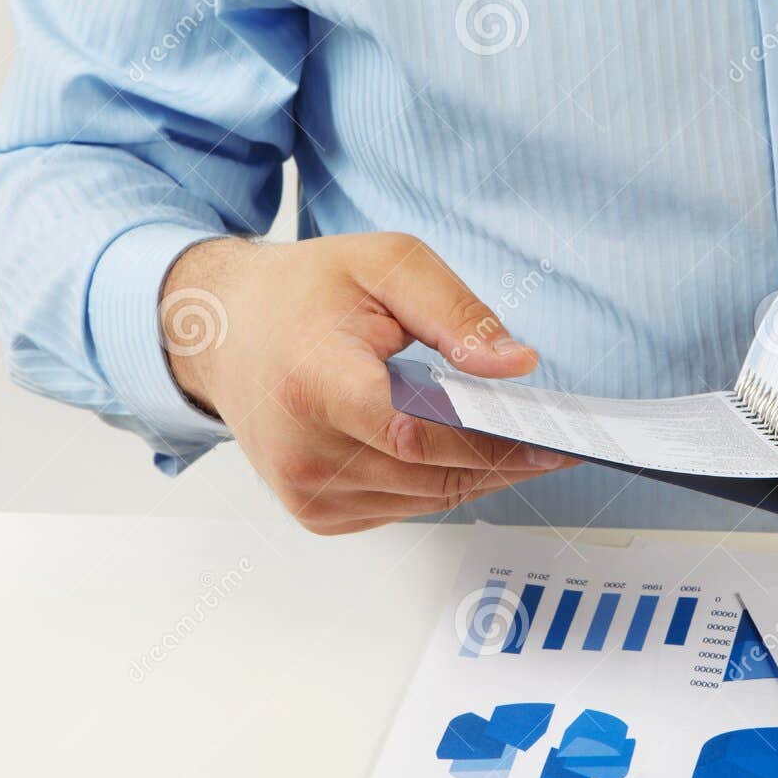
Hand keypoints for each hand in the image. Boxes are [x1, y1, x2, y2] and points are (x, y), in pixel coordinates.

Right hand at [162, 233, 574, 533]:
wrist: (222, 333)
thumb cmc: (303, 294)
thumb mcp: (384, 264)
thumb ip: (455, 312)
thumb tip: (516, 365)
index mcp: (314, 383)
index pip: (416, 433)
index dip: (490, 442)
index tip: (549, 440)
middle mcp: (304, 452)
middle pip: (432, 473)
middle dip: (503, 459)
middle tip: (555, 440)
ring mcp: (309, 491)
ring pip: (428, 499)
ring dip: (479, 474)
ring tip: (519, 441)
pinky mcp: (318, 512)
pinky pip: (406, 506)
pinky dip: (440, 481)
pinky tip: (458, 450)